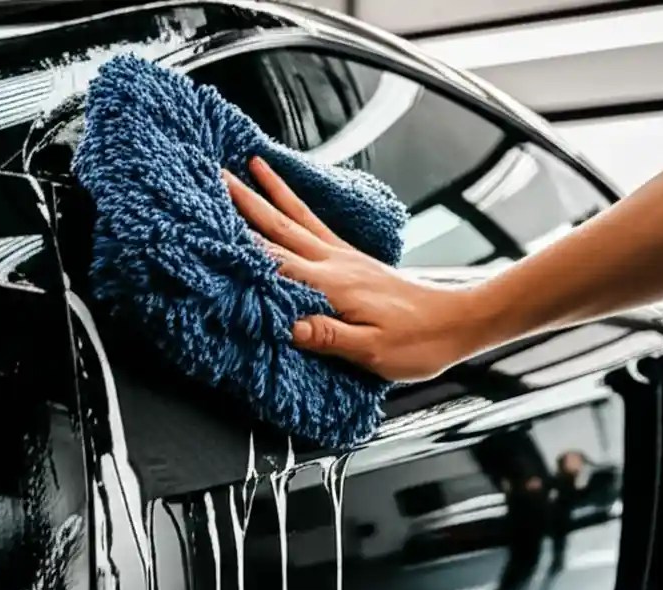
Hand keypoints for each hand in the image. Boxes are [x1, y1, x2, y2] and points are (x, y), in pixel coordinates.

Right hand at [223, 157, 483, 381]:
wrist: (456, 323)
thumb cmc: (417, 342)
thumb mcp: (371, 351)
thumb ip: (326, 336)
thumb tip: (286, 326)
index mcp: (331, 286)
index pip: (273, 262)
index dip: (237, 244)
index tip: (206, 224)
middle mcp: (333, 263)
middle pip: (277, 227)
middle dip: (242, 203)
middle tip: (212, 177)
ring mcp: (342, 257)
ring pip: (294, 218)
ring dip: (265, 192)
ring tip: (243, 166)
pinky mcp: (351, 258)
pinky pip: (315, 222)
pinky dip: (295, 202)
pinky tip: (285, 191)